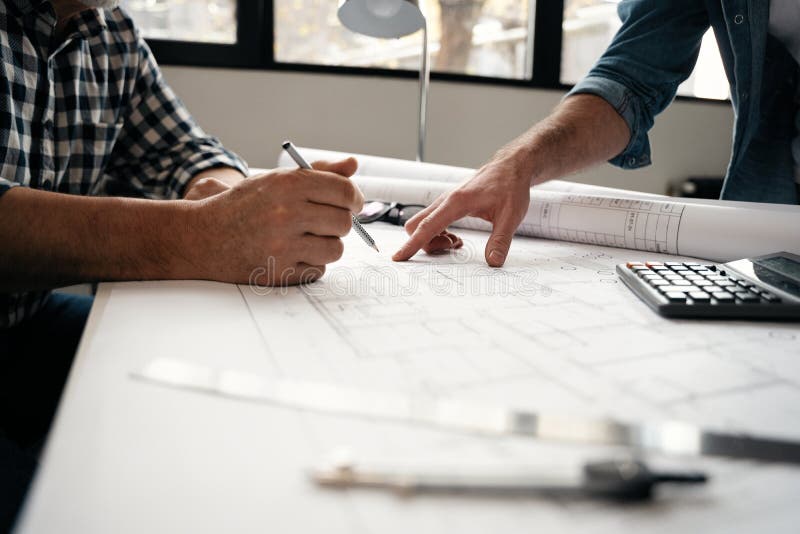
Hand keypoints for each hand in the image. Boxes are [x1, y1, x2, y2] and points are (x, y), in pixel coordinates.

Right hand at [188, 158, 362, 285]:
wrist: (203, 237)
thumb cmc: (245, 205)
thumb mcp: (276, 180)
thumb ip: (318, 172)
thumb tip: (353, 165)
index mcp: (287, 184)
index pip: (343, 191)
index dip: (354, 199)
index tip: (353, 204)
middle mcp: (286, 214)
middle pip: (344, 223)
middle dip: (339, 223)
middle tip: (325, 222)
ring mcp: (282, 245)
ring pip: (335, 249)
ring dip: (327, 245)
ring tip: (306, 239)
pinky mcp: (280, 272)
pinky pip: (319, 270)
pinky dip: (311, 263)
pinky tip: (292, 254)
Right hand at [392, 157, 530, 266]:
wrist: (511, 168)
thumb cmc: (510, 185)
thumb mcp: (510, 216)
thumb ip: (500, 241)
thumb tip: (493, 261)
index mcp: (457, 202)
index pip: (427, 227)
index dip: (411, 245)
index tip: (399, 257)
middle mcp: (446, 200)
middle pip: (416, 225)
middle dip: (425, 244)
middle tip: (449, 248)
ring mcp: (445, 202)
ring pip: (423, 224)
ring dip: (434, 239)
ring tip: (457, 243)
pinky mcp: (448, 204)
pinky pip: (432, 222)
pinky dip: (438, 234)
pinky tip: (455, 237)